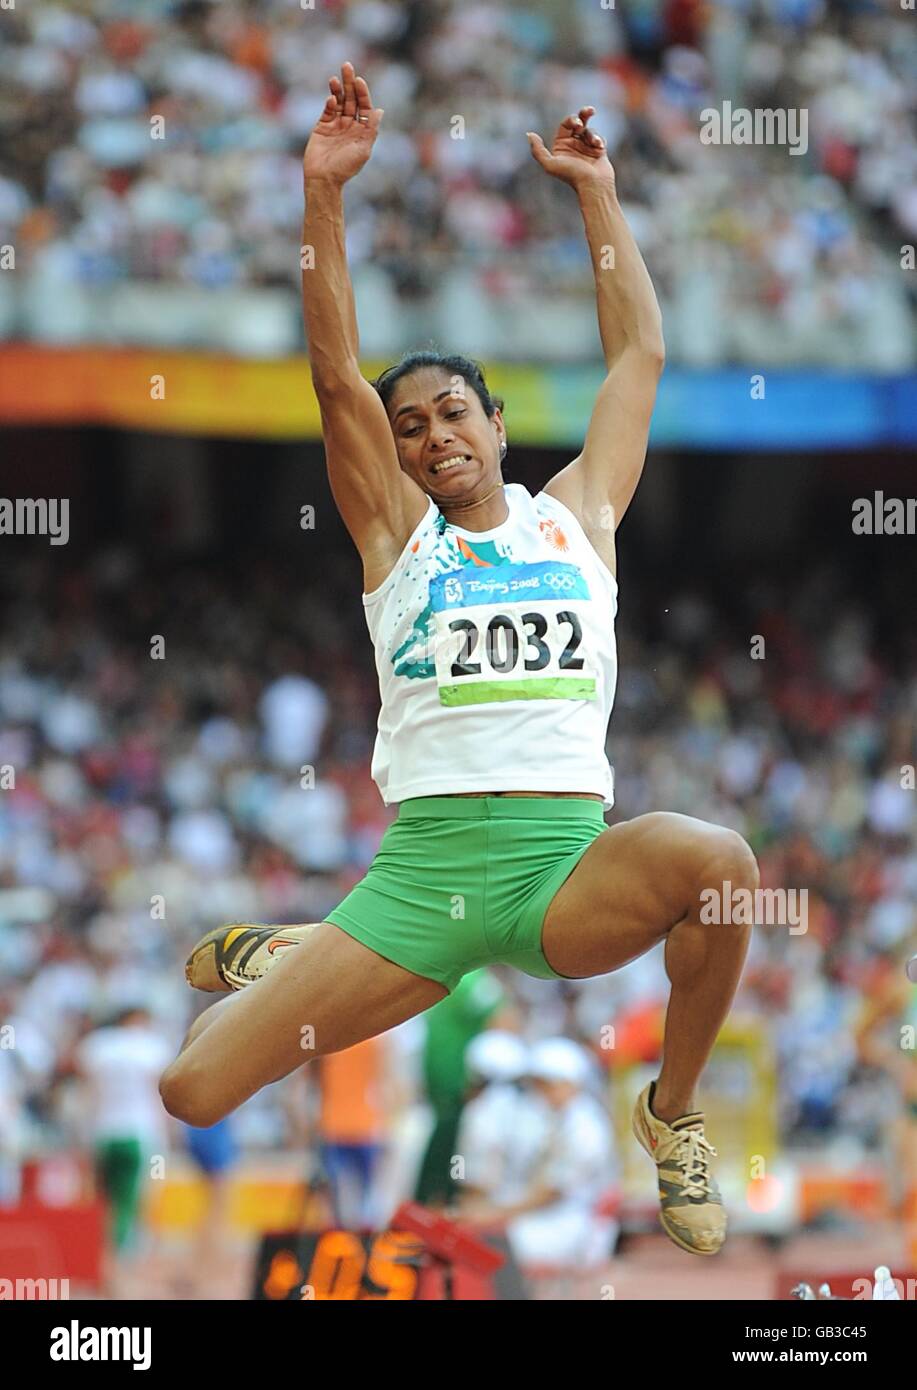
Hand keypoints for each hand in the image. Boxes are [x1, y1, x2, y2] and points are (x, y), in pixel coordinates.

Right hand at [303, 61, 382, 185]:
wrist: (323, 179)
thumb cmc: (345, 167)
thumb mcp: (363, 149)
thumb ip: (371, 129)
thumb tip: (380, 110)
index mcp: (362, 130)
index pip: (365, 106)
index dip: (363, 93)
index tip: (359, 81)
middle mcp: (350, 125)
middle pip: (351, 99)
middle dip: (350, 83)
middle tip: (347, 65)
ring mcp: (336, 125)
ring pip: (339, 101)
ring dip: (338, 88)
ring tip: (336, 76)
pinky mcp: (322, 126)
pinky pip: (328, 110)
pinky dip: (330, 102)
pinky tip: (331, 97)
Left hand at [526, 107, 614, 191]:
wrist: (593, 185)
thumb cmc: (571, 175)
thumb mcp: (550, 164)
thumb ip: (537, 150)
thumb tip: (529, 134)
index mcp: (561, 147)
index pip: (565, 125)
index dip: (572, 120)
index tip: (578, 124)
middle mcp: (572, 146)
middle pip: (578, 122)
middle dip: (584, 114)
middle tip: (589, 111)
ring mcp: (586, 147)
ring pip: (589, 130)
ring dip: (593, 134)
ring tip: (595, 144)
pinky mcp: (598, 151)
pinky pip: (599, 138)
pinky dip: (600, 140)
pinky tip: (600, 148)